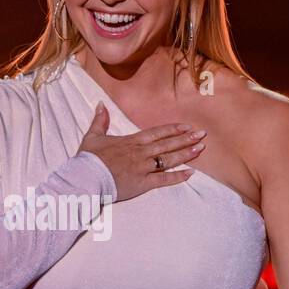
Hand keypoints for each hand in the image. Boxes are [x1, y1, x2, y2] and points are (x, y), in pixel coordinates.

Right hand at [77, 102, 206, 202]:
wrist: (86, 178)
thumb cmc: (88, 159)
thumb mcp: (92, 136)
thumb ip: (100, 120)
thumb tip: (101, 104)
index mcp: (131, 141)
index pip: (157, 133)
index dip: (173, 129)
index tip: (187, 126)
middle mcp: (141, 153)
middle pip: (167, 144)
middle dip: (186, 139)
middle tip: (202, 135)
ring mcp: (143, 168)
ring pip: (169, 160)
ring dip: (186, 154)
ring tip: (200, 149)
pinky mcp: (142, 183)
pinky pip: (164, 180)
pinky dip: (177, 177)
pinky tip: (190, 174)